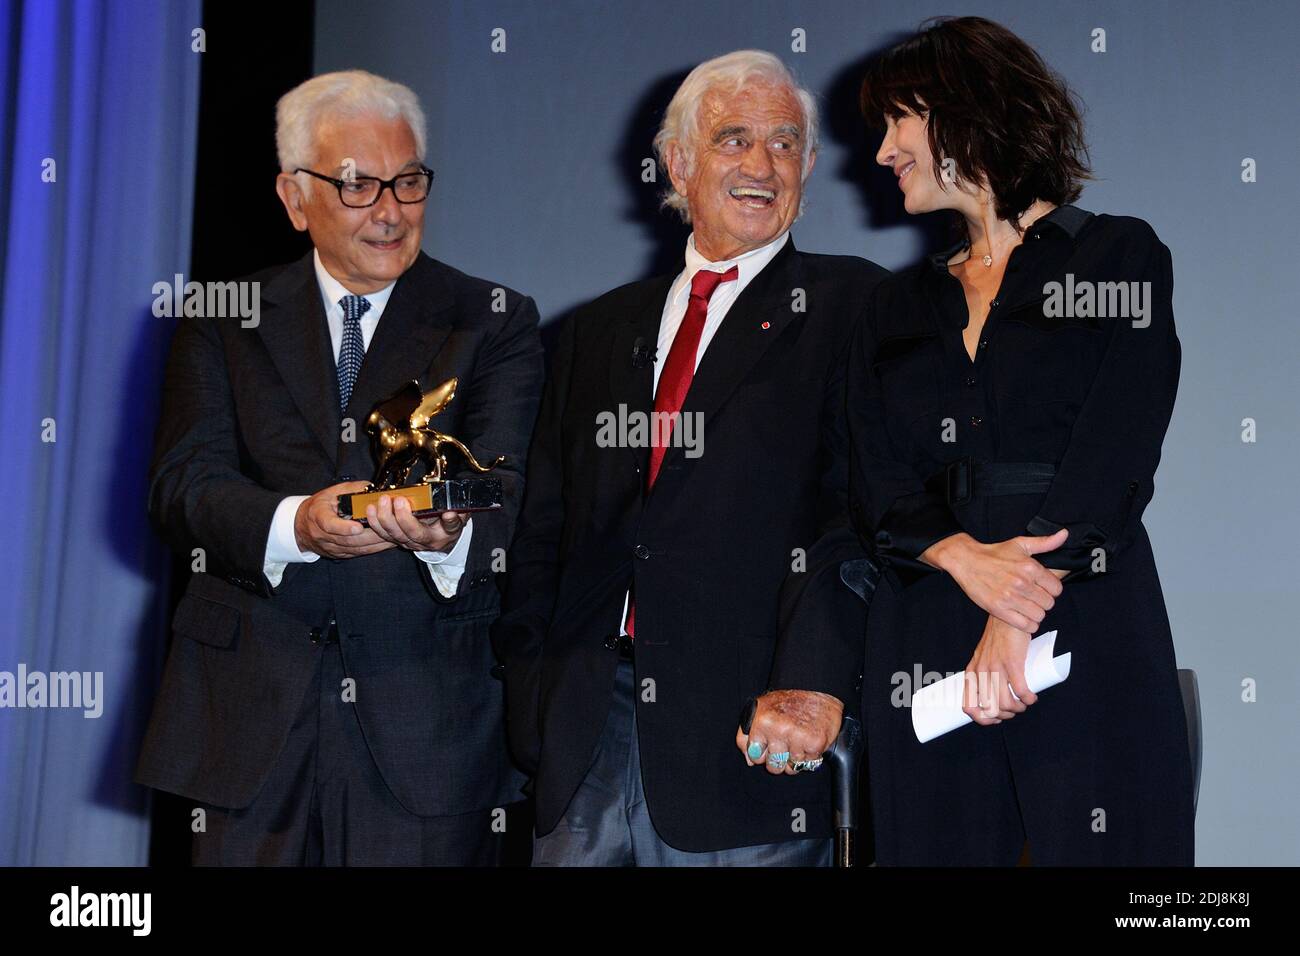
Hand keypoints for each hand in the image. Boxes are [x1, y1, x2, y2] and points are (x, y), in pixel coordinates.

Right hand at [294, 481, 396, 558]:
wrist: (302, 526)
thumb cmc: (319, 506)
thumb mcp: (331, 492)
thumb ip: (352, 489)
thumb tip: (372, 487)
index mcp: (318, 516)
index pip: (329, 525)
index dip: (344, 528)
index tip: (358, 527)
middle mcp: (323, 535)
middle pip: (349, 540)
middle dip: (371, 536)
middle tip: (390, 529)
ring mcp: (331, 547)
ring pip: (356, 548)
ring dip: (377, 544)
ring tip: (395, 536)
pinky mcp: (340, 554)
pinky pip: (359, 553)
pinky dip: (375, 549)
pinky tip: (388, 543)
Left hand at [365, 493, 467, 552]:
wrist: (439, 539)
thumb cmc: (446, 524)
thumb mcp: (458, 516)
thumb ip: (459, 512)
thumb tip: (454, 510)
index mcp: (444, 533)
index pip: (449, 527)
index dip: (449, 521)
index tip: (448, 513)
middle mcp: (426, 541)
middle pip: (414, 533)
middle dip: (404, 517)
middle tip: (400, 500)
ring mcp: (409, 542)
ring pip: (395, 535)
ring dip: (386, 518)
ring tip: (382, 501)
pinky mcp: (397, 539)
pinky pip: (383, 534)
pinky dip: (375, 522)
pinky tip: (370, 509)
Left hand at [735, 690, 842, 774]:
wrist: (817, 689)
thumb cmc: (787, 702)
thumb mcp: (761, 710)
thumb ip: (747, 735)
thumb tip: (750, 760)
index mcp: (762, 721)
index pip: (755, 756)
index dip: (763, 753)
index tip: (769, 743)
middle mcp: (778, 729)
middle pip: (773, 766)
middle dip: (779, 760)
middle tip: (786, 742)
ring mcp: (797, 737)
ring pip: (791, 768)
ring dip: (795, 759)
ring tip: (799, 740)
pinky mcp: (815, 743)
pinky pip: (808, 764)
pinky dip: (810, 756)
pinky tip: (809, 740)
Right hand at [923, 529, 1066, 631]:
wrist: (966, 561)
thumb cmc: (994, 553)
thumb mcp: (1020, 544)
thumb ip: (1045, 542)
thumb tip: (1065, 535)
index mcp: (1030, 567)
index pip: (1057, 588)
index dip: (1051, 589)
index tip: (1043, 588)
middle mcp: (1022, 583)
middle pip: (1049, 603)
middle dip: (1043, 601)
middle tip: (1033, 598)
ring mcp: (1010, 597)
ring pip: (1039, 615)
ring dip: (1035, 613)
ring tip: (1027, 607)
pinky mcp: (999, 609)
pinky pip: (1026, 625)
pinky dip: (1027, 624)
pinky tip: (1022, 617)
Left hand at [962, 614, 1037, 725]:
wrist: (1007, 619)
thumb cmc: (998, 640)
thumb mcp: (982, 659)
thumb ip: (983, 675)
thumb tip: (993, 699)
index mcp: (972, 674)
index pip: (968, 706)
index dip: (983, 719)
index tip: (996, 719)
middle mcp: (981, 673)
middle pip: (991, 709)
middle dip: (1006, 715)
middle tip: (1015, 709)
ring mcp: (996, 668)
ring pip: (1006, 703)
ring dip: (1019, 708)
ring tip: (1025, 703)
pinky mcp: (1012, 664)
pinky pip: (1021, 691)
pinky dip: (1028, 699)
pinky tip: (1031, 697)